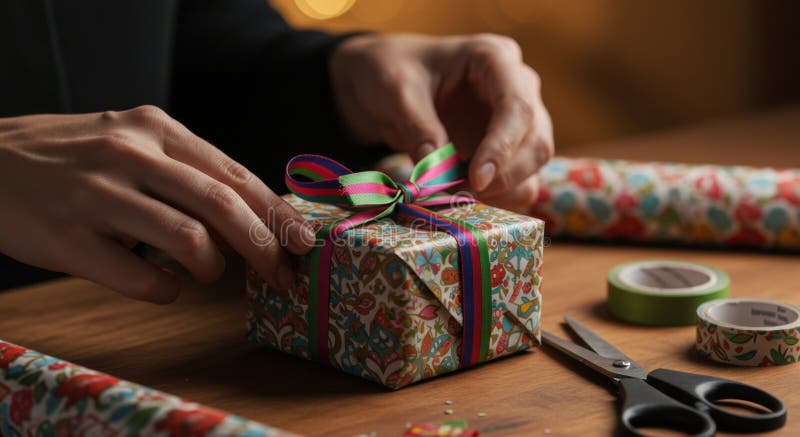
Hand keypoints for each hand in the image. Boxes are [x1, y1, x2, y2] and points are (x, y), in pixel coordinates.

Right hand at [0, 106, 314, 302]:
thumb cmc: (72, 158)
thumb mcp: (131, 143)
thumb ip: (187, 172)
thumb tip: (252, 217)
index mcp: (154, 129)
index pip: (235, 174)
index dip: (277, 214)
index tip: (303, 242)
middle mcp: (129, 154)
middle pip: (223, 206)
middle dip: (264, 248)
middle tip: (281, 276)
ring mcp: (96, 194)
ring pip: (189, 239)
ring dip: (212, 267)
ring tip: (205, 273)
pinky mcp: (67, 237)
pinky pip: (141, 277)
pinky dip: (167, 290)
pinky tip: (165, 285)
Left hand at [331, 33, 553, 211]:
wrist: (389, 84)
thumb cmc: (394, 72)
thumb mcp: (397, 92)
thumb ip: (418, 127)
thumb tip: (436, 172)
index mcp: (495, 58)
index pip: (518, 106)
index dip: (502, 147)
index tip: (476, 180)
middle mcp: (519, 87)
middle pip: (536, 141)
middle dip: (503, 176)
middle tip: (456, 194)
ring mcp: (519, 121)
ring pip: (534, 166)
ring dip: (501, 191)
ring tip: (454, 196)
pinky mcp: (510, 151)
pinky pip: (520, 182)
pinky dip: (496, 199)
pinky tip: (462, 198)